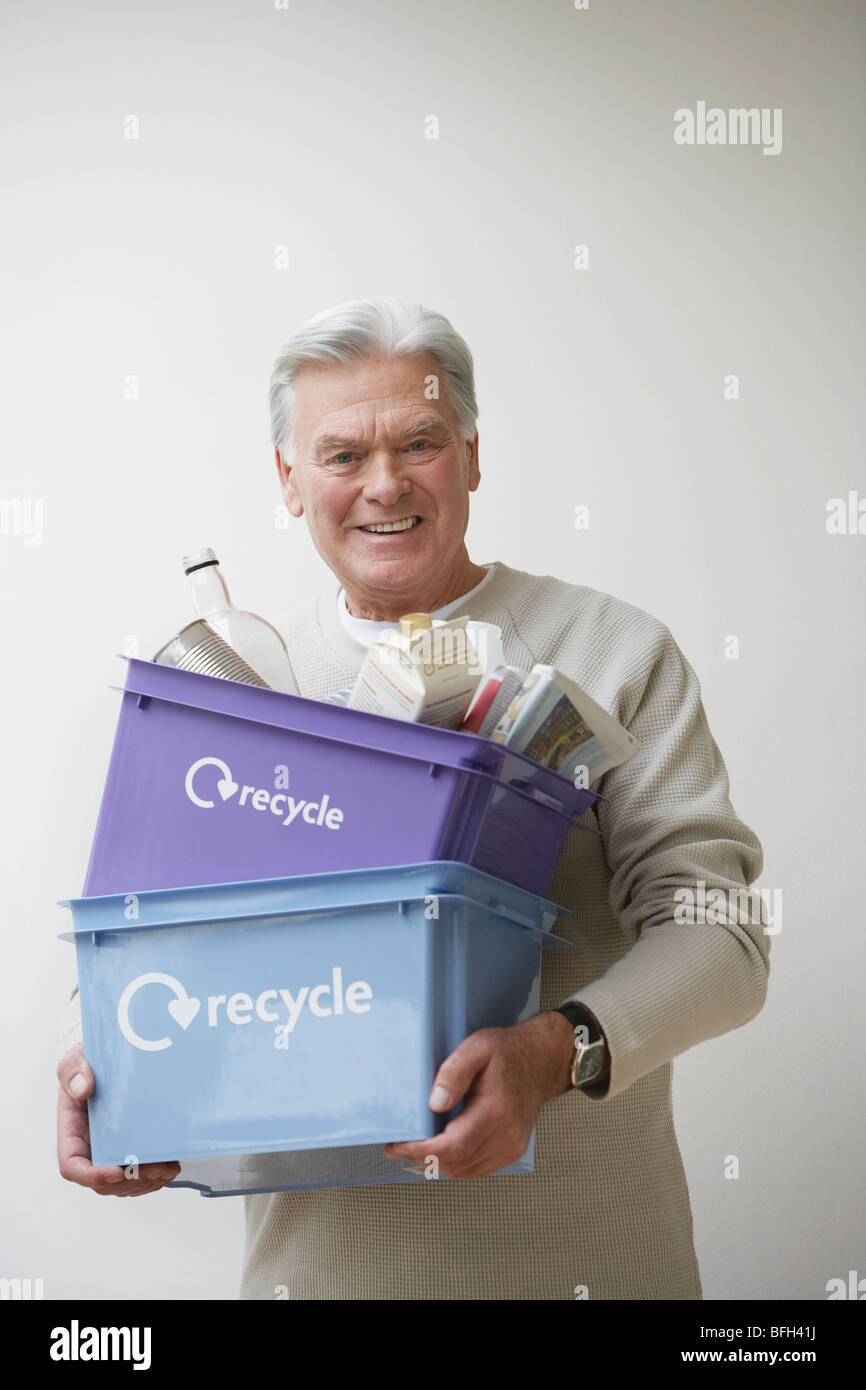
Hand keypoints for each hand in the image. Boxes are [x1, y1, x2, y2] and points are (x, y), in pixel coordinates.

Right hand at [57, 1043, 179, 1195]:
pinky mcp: (130, 1150)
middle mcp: (90, 1148)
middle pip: (103, 1182)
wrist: (111, 1060)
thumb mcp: (76, 1060)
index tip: (116, 1170)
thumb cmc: (89, 1063)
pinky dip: (154, 1178)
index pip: (72, 1166)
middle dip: (129, 1181)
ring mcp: (111, 1152)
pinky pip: (138, 1177)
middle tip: (155, 1168)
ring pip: (123, 1184)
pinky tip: (170, 1165)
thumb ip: (74, 1071)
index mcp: (72, 1132)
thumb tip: (83, 1088)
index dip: (92, 1175)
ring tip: (168, 1167)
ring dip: (146, 1182)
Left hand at [383, 1011, 574, 1178]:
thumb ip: (454, 1073)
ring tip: (413, 1147)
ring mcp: (510, 1148)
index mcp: (496, 1112)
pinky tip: (440, 1149)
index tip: (398, 1145)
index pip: (453, 1147)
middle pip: (455, 1164)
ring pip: (464, 1171)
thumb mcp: (477, 1048)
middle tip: (397, 1146)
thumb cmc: (509, 1053)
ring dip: (436, 1163)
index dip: (422, 1151)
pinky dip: (454, 1164)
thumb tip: (434, 1102)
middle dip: (421, 1158)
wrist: (541, 1061)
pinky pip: (475, 1169)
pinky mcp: (510, 1152)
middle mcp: (506, 1137)